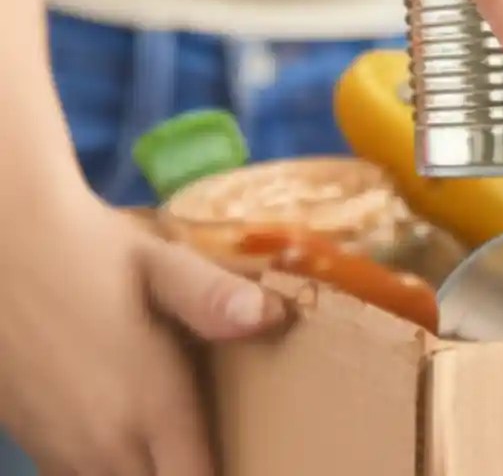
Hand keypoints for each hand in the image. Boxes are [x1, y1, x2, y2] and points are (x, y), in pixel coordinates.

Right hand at [0, 196, 286, 475]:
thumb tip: (271, 316)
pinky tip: (127, 435)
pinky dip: (108, 467)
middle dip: (190, 471)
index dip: (228, 472)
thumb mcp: (159, 262)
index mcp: (149, 407)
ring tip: (178, 442)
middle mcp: (103, 443)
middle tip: (214, 442)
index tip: (251, 454)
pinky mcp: (30, 440)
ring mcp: (60, 448)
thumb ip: (211, 297)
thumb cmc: (87, 250)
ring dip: (148, 470)